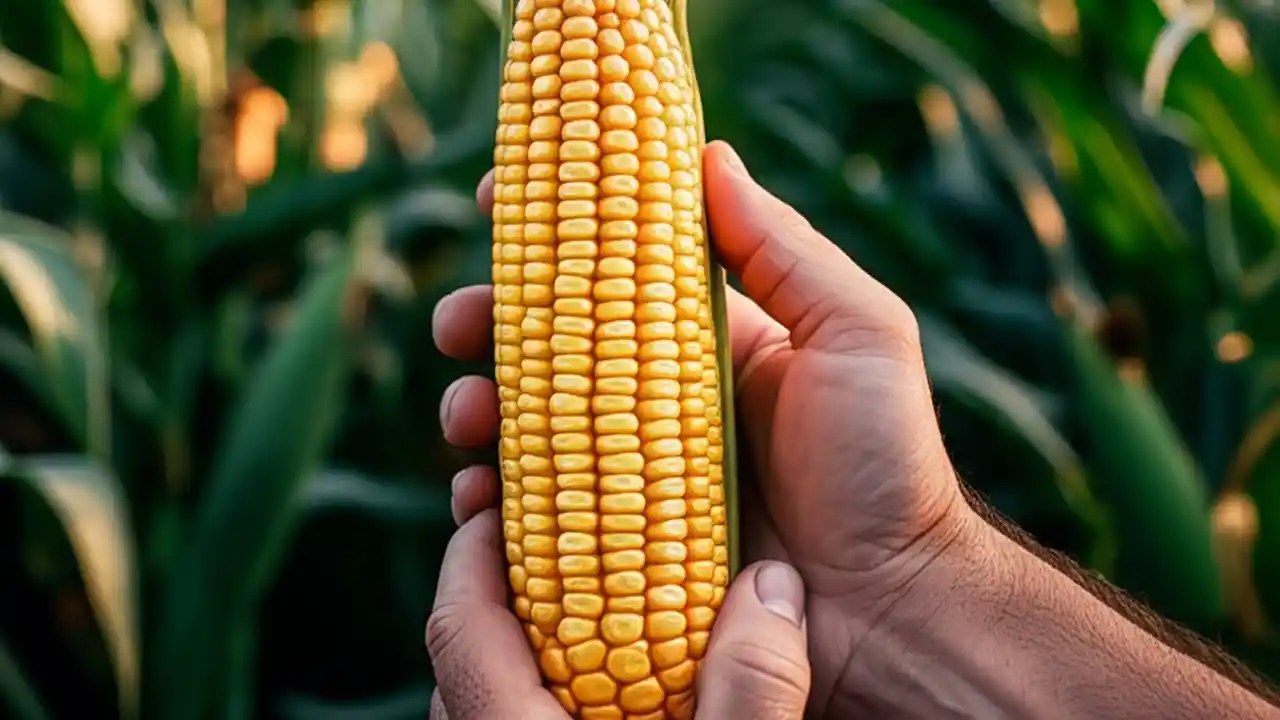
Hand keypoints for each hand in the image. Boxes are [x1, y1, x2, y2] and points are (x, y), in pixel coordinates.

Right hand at [431, 141, 974, 716]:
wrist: (888, 606)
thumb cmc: (885, 464)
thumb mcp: (856, 334)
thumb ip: (784, 249)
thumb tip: (708, 154)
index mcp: (706, 342)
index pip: (614, 267)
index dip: (551, 229)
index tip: (492, 198)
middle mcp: (658, 399)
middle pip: (548, 343)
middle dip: (487, 322)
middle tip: (458, 323)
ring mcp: (632, 473)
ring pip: (526, 425)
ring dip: (476, 406)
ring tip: (468, 416)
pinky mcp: (615, 546)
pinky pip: (534, 516)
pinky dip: (493, 502)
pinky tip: (479, 498)